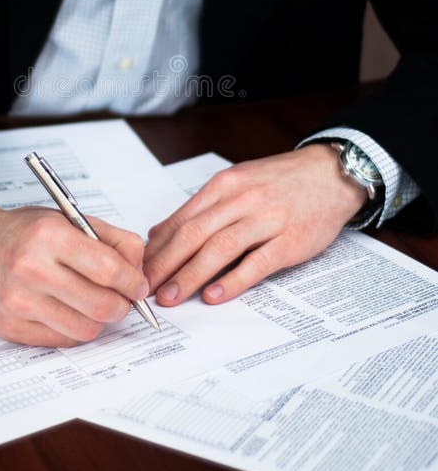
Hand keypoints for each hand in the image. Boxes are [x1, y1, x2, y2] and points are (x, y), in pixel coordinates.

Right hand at [0, 205, 147, 346]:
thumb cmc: (23, 232)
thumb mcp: (68, 218)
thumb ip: (111, 239)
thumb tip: (140, 271)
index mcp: (49, 235)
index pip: (108, 268)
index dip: (133, 282)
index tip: (139, 286)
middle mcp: (31, 269)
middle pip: (100, 305)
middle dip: (122, 306)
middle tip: (122, 299)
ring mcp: (17, 301)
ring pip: (85, 329)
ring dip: (99, 320)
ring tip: (95, 304)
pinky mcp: (9, 327)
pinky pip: (61, 341)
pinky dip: (74, 329)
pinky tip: (69, 311)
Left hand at [144, 144, 367, 306]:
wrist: (331, 174)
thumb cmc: (281, 181)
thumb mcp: (236, 182)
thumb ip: (200, 208)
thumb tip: (159, 233)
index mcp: (225, 184)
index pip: (182, 218)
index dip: (158, 247)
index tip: (139, 268)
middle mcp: (242, 199)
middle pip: (194, 234)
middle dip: (166, 264)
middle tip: (145, 288)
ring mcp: (267, 219)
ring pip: (220, 248)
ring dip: (191, 275)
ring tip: (171, 296)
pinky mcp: (290, 241)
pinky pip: (257, 263)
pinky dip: (233, 281)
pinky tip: (214, 295)